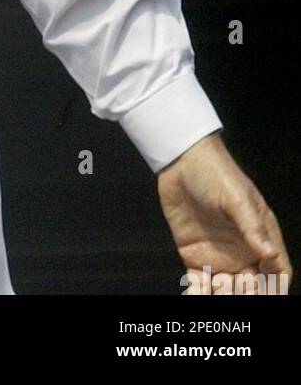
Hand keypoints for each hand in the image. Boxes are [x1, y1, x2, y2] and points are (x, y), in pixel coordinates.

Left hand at [157, 133, 290, 293]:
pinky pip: (199, 282)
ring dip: (224, 296)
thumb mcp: (236, 197)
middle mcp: (243, 251)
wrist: (179, 160)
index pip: (277, 271)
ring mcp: (218, 255)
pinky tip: (194, 296)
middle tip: (234, 293)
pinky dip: (198, 293)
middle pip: (252, 285)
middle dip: (247, 294)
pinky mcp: (193, 255)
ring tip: (216, 295)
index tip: (266, 292)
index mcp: (260, 237)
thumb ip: (251, 227)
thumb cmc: (216, 173)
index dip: (275, 286)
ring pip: (227, 289)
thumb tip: (270, 254)